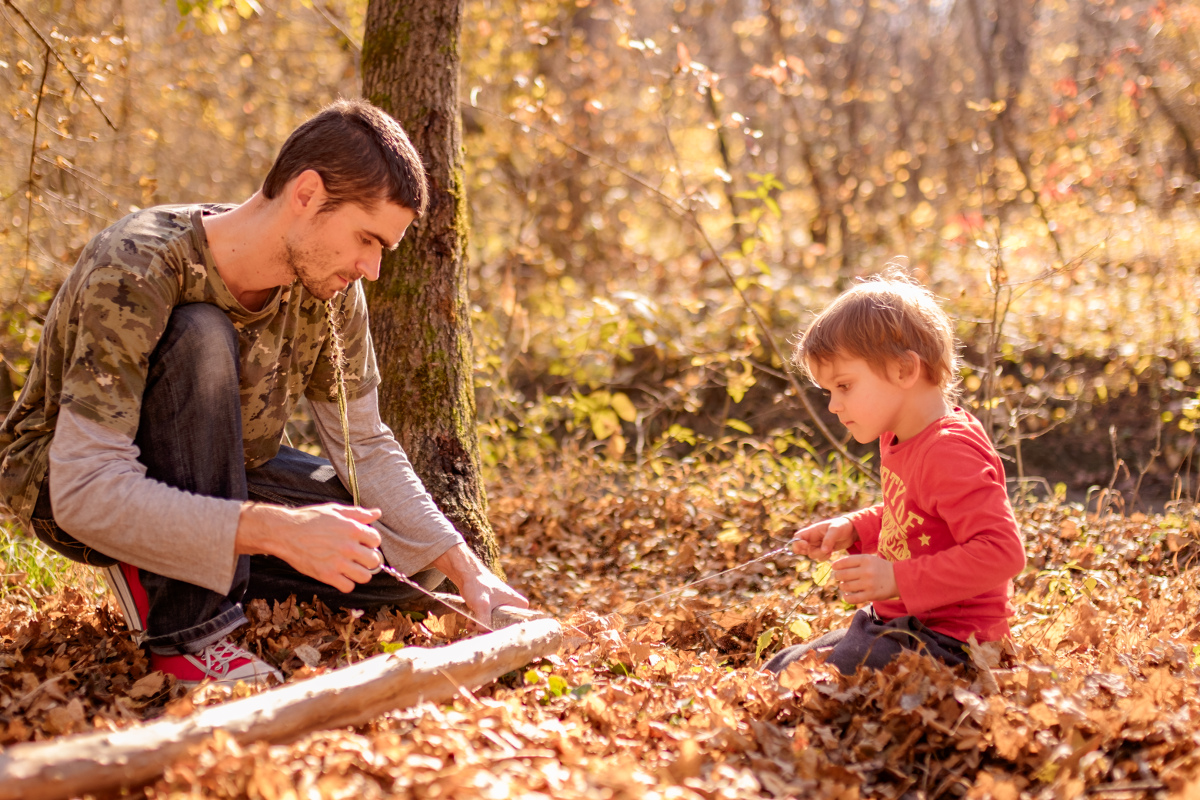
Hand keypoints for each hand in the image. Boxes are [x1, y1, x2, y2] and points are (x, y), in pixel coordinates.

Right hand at [237, 502, 383, 592]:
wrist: (284, 532)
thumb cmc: (309, 519)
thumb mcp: (334, 510)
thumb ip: (358, 513)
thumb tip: (377, 513)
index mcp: (352, 528)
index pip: (376, 540)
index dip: (371, 542)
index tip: (362, 543)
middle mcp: (348, 546)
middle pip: (374, 561)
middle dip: (369, 559)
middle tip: (359, 557)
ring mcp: (337, 562)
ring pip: (365, 577)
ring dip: (360, 573)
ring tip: (351, 568)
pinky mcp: (326, 575)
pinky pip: (348, 587)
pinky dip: (346, 583)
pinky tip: (340, 575)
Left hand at [433, 543, 528, 627]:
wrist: (468, 576)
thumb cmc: (478, 585)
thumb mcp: (482, 605)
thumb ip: (484, 621)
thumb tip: (483, 632)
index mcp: (519, 604)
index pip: (517, 624)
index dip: (503, 631)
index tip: (489, 631)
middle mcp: (514, 607)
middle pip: (505, 627)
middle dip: (489, 630)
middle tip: (476, 628)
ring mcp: (504, 608)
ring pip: (495, 625)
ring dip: (482, 627)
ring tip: (471, 624)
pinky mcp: (495, 609)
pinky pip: (490, 622)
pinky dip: (480, 624)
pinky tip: (470, 623)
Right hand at [790, 516, 856, 559]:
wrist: (852, 531)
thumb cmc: (842, 526)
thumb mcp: (836, 530)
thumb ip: (828, 540)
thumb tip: (823, 550)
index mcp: (812, 530)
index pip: (797, 537)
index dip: (797, 543)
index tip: (807, 546)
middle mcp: (812, 538)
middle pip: (803, 549)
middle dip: (813, 552)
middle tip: (823, 550)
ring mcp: (817, 545)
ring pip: (811, 555)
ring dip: (820, 555)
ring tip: (830, 550)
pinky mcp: (823, 550)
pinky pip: (819, 558)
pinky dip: (824, 557)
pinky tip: (831, 552)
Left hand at [831, 554, 897, 604]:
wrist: (899, 579)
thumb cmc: (881, 568)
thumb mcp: (870, 559)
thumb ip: (855, 560)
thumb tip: (836, 565)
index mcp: (865, 560)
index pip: (844, 562)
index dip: (836, 565)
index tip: (834, 567)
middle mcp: (866, 571)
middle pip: (842, 575)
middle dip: (837, 576)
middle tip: (838, 577)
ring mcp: (868, 584)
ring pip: (846, 586)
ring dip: (842, 586)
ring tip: (844, 586)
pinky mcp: (871, 595)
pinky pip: (853, 599)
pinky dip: (846, 598)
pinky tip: (846, 596)